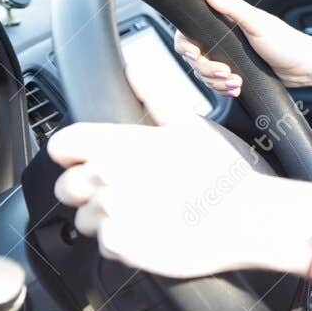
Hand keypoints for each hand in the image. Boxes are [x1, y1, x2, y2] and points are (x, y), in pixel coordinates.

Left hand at [47, 71, 311, 290]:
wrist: (249, 218)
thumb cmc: (223, 172)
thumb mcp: (190, 125)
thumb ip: (153, 95)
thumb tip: (135, 64)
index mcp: (120, 144)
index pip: (62, 144)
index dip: (75, 152)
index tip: (93, 159)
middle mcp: (109, 178)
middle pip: (67, 186)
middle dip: (91, 190)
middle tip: (130, 190)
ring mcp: (113, 214)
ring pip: (86, 219)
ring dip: (108, 218)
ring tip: (147, 212)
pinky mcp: (121, 246)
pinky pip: (105, 245)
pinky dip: (125, 241)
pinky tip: (153, 231)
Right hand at [174, 0, 311, 95]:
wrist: (305, 67)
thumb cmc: (286, 42)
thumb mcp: (258, 23)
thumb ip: (232, 7)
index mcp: (224, 25)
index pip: (189, 34)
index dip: (186, 46)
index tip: (196, 55)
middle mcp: (223, 41)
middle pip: (195, 59)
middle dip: (206, 69)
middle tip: (225, 72)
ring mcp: (229, 59)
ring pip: (205, 74)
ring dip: (216, 82)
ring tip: (235, 83)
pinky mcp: (236, 73)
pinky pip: (218, 85)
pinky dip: (224, 89)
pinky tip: (237, 88)